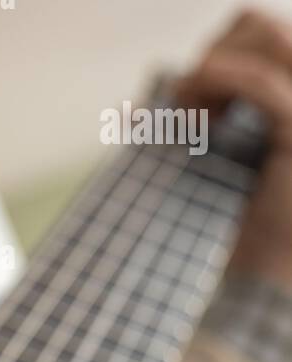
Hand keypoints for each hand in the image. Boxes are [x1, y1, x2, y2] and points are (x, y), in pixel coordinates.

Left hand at [178, 8, 291, 286]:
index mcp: (289, 105)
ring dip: (212, 66)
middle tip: (182, 112)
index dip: (213, 58)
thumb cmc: (243, 243)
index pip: (257, 38)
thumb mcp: (211, 175)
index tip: (180, 109)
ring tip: (185, 116)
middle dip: (213, 54)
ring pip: (264, 35)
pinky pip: (261, 82)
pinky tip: (184, 110)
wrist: (268, 286)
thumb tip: (133, 109)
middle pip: (259, 26)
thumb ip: (189, 137)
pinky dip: (218, 81)